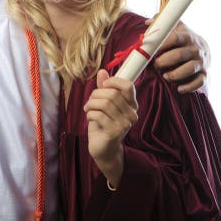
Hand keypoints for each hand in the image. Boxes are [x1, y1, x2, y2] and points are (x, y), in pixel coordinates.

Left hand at [85, 69, 137, 187]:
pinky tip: (89, 117)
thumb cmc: (103, 124)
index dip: (113, 81)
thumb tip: (102, 71)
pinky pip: (99, 115)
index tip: (103, 86)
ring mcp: (124, 124)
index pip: (128, 86)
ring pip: (104, 103)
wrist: (103, 149)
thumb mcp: (103, 104)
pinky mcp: (115, 132)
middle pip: (112, 93)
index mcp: (132, 105)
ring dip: (91, 104)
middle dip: (96, 94)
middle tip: (90, 102)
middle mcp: (132, 114)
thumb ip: (104, 88)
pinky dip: (90, 114)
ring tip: (88, 109)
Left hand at [151, 21, 210, 93]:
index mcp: (186, 36)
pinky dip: (188, 87)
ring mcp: (201, 62)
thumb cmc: (182, 39)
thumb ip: (161, 23)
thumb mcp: (175, 28)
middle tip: (155, 65)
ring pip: (189, 69)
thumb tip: (148, 22)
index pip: (175, 38)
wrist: (203, 50)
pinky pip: (198, 82)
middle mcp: (195, 49)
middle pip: (179, 55)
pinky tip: (178, 89)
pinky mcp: (204, 74)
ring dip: (175, 75)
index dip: (161, 44)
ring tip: (165, 76)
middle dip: (164, 61)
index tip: (151, 50)